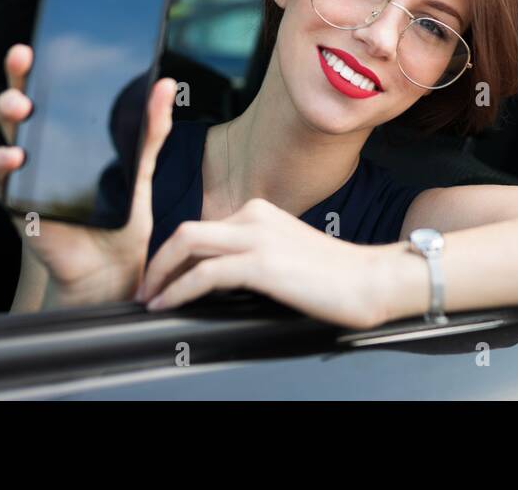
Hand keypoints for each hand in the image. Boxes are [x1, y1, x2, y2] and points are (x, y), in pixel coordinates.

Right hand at [0, 43, 177, 308]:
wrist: (115, 267)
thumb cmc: (122, 215)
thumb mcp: (141, 167)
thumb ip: (150, 128)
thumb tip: (165, 84)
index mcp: (65, 137)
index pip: (46, 94)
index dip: (35, 68)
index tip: (34, 45)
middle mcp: (40, 152)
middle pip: (17, 109)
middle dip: (15, 81)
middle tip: (23, 61)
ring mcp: (26, 179)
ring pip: (4, 140)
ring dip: (8, 119)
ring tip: (22, 109)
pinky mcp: (20, 207)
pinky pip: (3, 184)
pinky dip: (5, 168)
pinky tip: (15, 158)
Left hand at [135, 198, 427, 329]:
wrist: (372, 280)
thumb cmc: (335, 277)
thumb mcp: (285, 255)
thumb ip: (253, 257)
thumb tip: (218, 280)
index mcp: (258, 212)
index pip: (202, 229)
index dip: (173, 254)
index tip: (161, 278)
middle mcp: (254, 216)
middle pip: (186, 231)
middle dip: (157, 261)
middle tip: (145, 289)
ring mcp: (257, 237)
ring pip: (187, 244)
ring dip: (160, 275)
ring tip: (150, 299)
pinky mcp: (262, 263)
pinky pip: (204, 274)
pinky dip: (178, 291)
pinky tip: (169, 305)